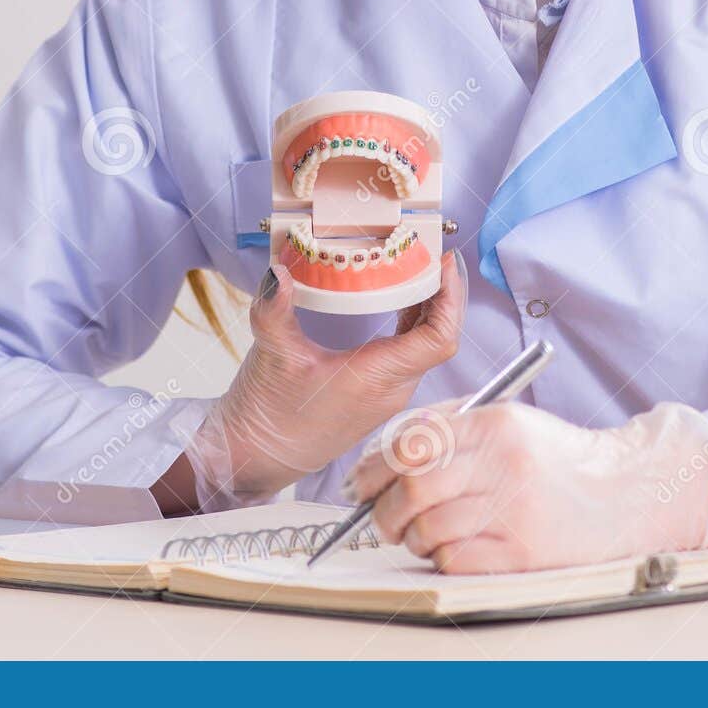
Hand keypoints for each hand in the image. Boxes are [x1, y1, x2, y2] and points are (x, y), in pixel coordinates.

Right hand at [182, 250, 464, 509]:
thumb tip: (277, 271)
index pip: (439, 339)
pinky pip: (408, 351)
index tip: (445, 261)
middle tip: (431, 250)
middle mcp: (392, 388)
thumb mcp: (271, 355)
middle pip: (439, 336)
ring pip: (425, 343)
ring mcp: (386, 392)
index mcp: (377, 379)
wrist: (257, 457)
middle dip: (443, 292)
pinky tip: (398, 296)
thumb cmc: (268, 415)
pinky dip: (411, 320)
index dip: (451, 298)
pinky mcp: (375, 392)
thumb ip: (274, 308)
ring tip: (419, 264)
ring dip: (429, 305)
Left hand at [344, 397, 707, 573]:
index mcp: (495, 424)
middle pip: (414, 487)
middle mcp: (505, 464)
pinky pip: (454, 560)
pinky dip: (439, 558)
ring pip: (429, 528)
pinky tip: (449, 548)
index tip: (362, 481)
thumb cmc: (556, 458)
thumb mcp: (507, 422)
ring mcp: (515, 511)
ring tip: (417, 534)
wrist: (626, 492)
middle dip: (383, 507)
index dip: (375, 465)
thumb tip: (386, 451)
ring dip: (411, 537)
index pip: (412, 441)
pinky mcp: (525, 554)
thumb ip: (450, 427)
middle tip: (378, 516)